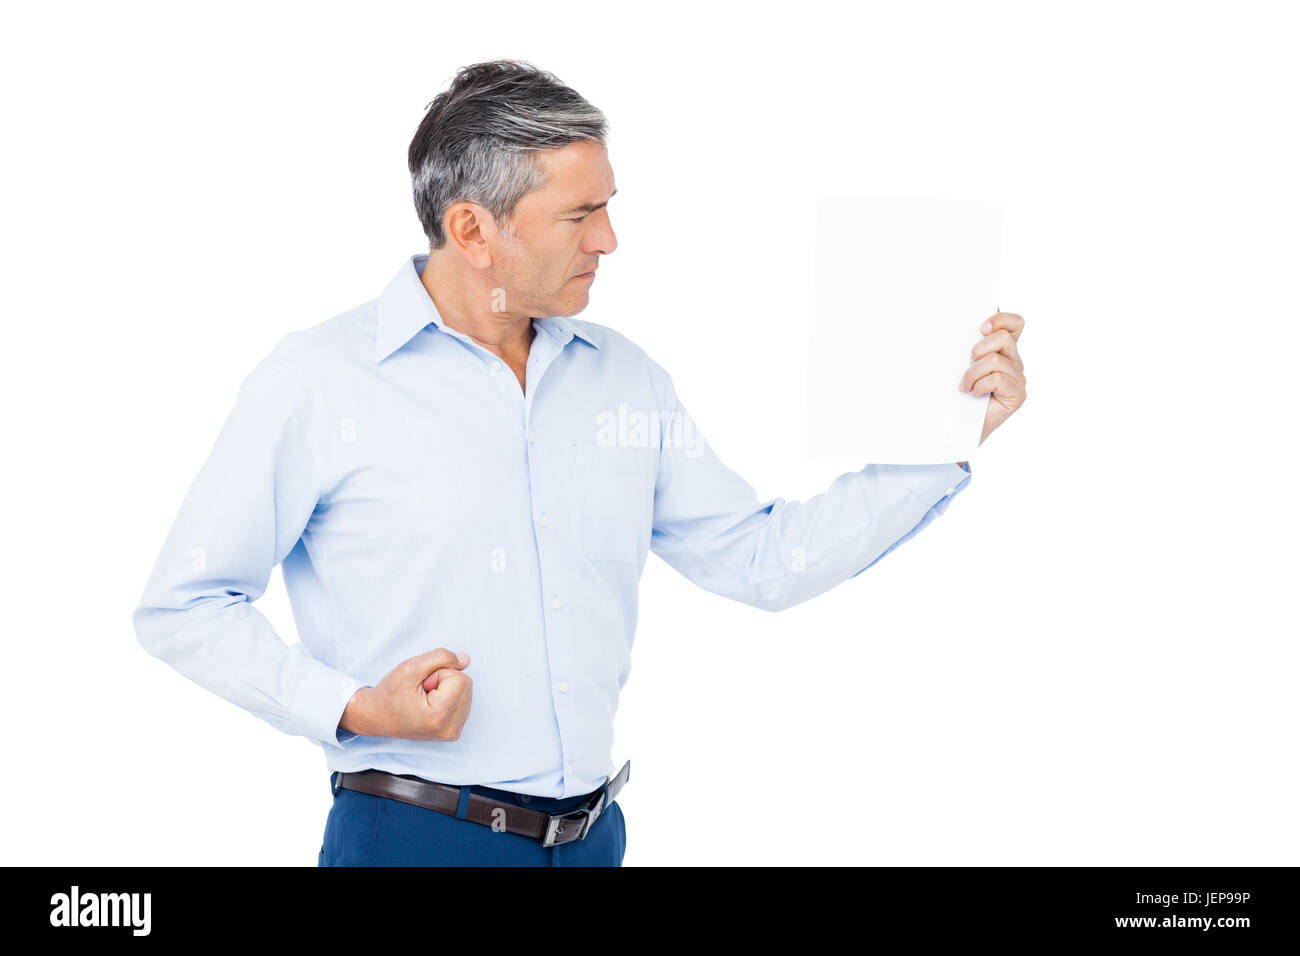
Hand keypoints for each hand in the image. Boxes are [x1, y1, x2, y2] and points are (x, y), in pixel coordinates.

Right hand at [340, 647, 472, 740]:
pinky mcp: (453, 732)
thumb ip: (441, 657)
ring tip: (423, 698)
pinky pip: (463, 701)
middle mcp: (450, 729)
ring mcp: (453, 733)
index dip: (440, 673)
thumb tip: (466, 659)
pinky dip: (448, 697)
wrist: (376, 716)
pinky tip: (430, 704)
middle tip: (421, 690)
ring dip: (446, 689)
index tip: (422, 685)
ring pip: (465, 692)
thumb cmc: (390, 693)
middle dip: (444, 681)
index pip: (461, 678)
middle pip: (466, 685)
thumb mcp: (410, 667)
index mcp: (440, 716)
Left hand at [959, 311, 1027, 444]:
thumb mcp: (960, 364)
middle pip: (1004, 338)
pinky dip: (979, 386)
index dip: (1001, 319)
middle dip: (978, 350)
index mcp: (1004, 351)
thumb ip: (967, 345)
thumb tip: (961, 324)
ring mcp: (1018, 379)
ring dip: (972, 373)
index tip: (981, 328)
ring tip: (965, 386)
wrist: (957, 425)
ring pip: (995, 361)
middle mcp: (1015, 362)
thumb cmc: (957, 393)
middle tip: (967, 365)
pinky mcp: (1017, 395)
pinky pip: (998, 379)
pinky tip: (973, 394)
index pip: (1016, 324)